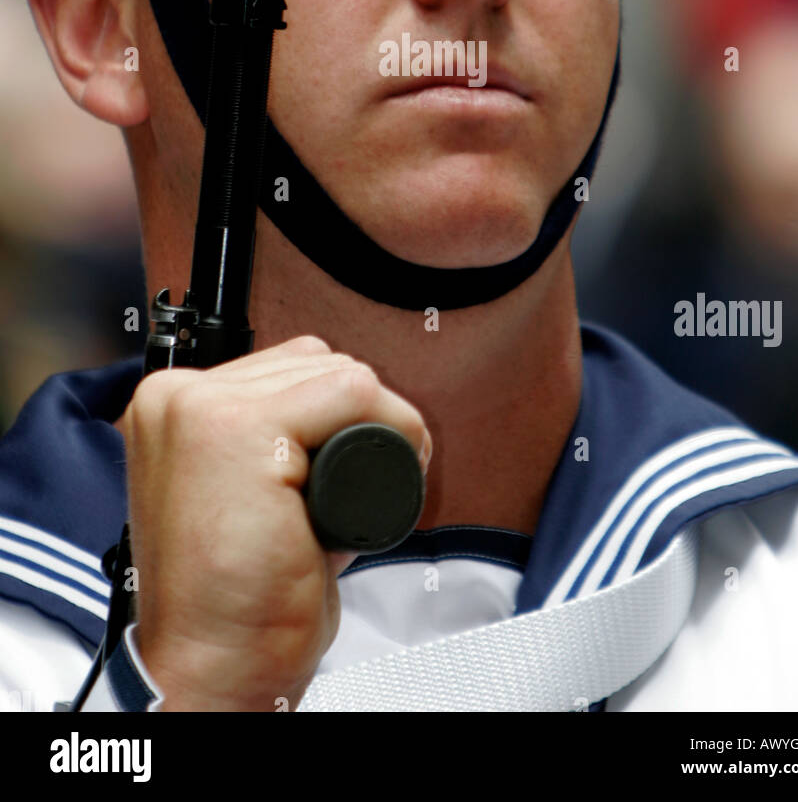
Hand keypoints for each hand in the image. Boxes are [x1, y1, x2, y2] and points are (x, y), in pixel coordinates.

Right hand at [116, 335, 430, 710]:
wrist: (212, 669)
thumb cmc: (234, 602)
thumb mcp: (244, 498)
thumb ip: (278, 446)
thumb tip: (352, 416)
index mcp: (172, 406)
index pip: (287, 367)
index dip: (335, 415)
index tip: (348, 469)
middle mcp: (176, 396)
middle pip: (316, 364)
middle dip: (357, 421)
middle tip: (355, 492)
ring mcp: (202, 408)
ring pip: (340, 374)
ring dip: (375, 428)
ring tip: (352, 495)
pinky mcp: (239, 430)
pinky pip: (353, 393)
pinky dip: (388, 430)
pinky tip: (364, 487)